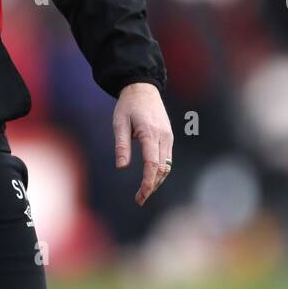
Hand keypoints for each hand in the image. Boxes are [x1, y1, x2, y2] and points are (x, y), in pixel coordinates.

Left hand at [113, 83, 172, 205]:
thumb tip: (122, 167)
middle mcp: (163, 137)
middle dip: (152, 186)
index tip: (141, 196)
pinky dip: (160, 172)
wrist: (143, 89)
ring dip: (157, 181)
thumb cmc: (128, 106)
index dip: (148, 183)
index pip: (152, 164)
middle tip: (139, 200)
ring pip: (167, 166)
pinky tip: (151, 179)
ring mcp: (168, 137)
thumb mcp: (119, 123)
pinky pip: (167, 159)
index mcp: (150, 133)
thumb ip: (121, 145)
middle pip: (162, 169)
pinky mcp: (168, 137)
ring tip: (143, 193)